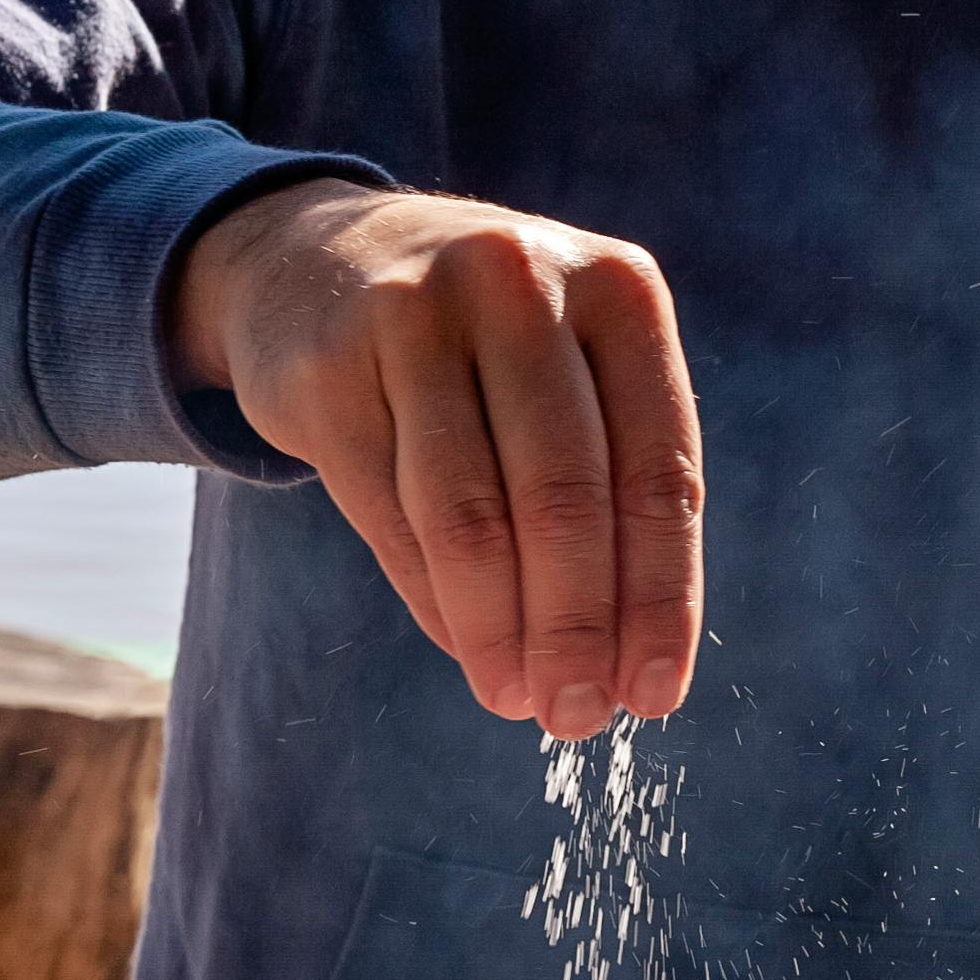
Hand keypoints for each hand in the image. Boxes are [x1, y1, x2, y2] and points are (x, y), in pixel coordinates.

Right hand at [166, 179, 703, 738]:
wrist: (320, 259)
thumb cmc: (487, 343)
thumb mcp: (573, 364)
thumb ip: (615, 480)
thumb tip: (630, 670)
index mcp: (618, 288)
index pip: (659, 471)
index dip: (659, 598)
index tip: (653, 697)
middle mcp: (518, 283)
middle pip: (563, 498)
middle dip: (573, 629)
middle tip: (574, 720)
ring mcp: (412, 316)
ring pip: (469, 516)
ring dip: (498, 630)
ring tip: (516, 699)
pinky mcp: (327, 368)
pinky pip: (388, 515)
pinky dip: (432, 598)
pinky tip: (463, 646)